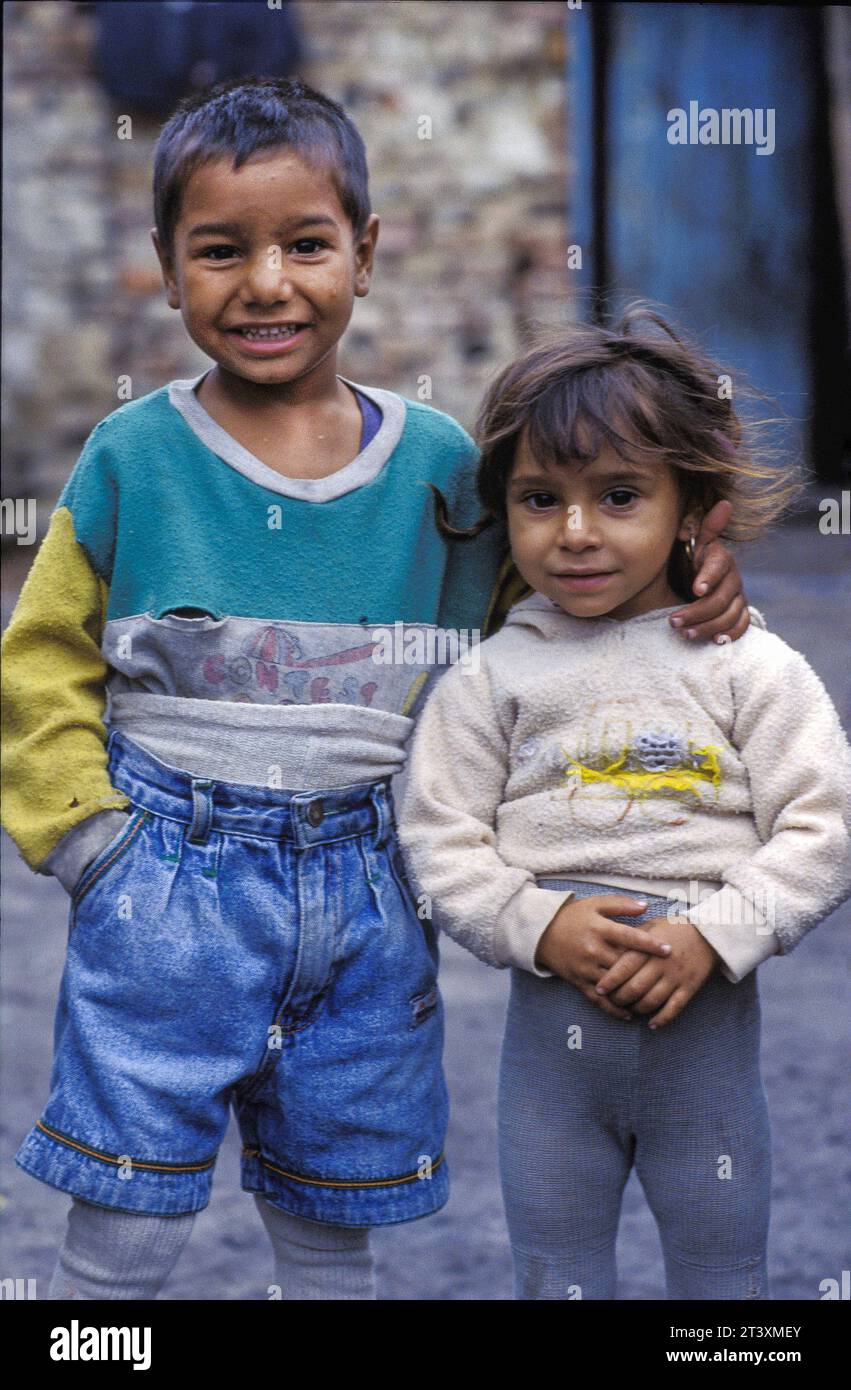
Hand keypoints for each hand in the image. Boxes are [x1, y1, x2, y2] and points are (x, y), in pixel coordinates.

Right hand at [534, 896, 671, 1020]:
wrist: (541, 932)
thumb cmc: (574, 916)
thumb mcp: (595, 904)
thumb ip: (621, 904)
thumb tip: (646, 906)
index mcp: (599, 929)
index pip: (629, 937)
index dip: (650, 944)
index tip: (669, 950)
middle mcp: (592, 950)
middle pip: (623, 965)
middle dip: (645, 971)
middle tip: (668, 976)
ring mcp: (585, 968)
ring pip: (613, 985)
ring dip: (632, 993)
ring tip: (654, 999)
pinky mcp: (578, 982)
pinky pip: (598, 1000)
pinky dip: (613, 1009)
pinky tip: (628, 1014)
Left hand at [594, 916, 719, 1028]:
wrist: (708, 933)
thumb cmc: (672, 929)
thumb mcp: (650, 927)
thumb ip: (630, 940)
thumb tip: (607, 952)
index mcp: (649, 947)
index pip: (624, 967)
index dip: (610, 981)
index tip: (599, 989)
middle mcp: (662, 964)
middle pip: (635, 988)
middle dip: (620, 999)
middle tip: (612, 1001)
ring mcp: (676, 977)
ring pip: (652, 1001)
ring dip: (637, 1009)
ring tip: (629, 1009)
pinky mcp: (689, 988)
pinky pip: (674, 1008)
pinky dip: (662, 1019)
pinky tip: (652, 1024)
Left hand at [669, 499, 749, 642]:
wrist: (684, 581)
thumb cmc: (684, 561)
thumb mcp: (688, 543)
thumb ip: (703, 527)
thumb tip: (725, 503)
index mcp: (719, 557)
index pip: (720, 565)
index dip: (709, 577)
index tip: (695, 589)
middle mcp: (733, 577)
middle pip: (723, 597)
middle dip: (697, 611)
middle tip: (673, 621)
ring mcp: (737, 597)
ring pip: (730, 614)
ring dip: (708, 626)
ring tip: (685, 633)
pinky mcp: (738, 613)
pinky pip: (742, 625)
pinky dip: (730, 634)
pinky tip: (715, 641)